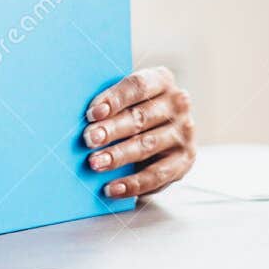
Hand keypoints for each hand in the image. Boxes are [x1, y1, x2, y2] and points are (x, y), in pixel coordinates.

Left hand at [81, 66, 195, 199]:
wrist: (162, 132)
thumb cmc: (134, 109)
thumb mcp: (126, 99)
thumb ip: (109, 103)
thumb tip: (84, 119)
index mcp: (161, 79)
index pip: (138, 86)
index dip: (114, 99)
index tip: (92, 113)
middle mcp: (178, 104)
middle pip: (141, 117)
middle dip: (111, 130)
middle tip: (88, 139)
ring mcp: (184, 133)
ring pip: (147, 145)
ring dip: (118, 156)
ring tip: (95, 163)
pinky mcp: (184, 160)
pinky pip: (156, 175)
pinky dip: (132, 184)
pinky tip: (112, 188)